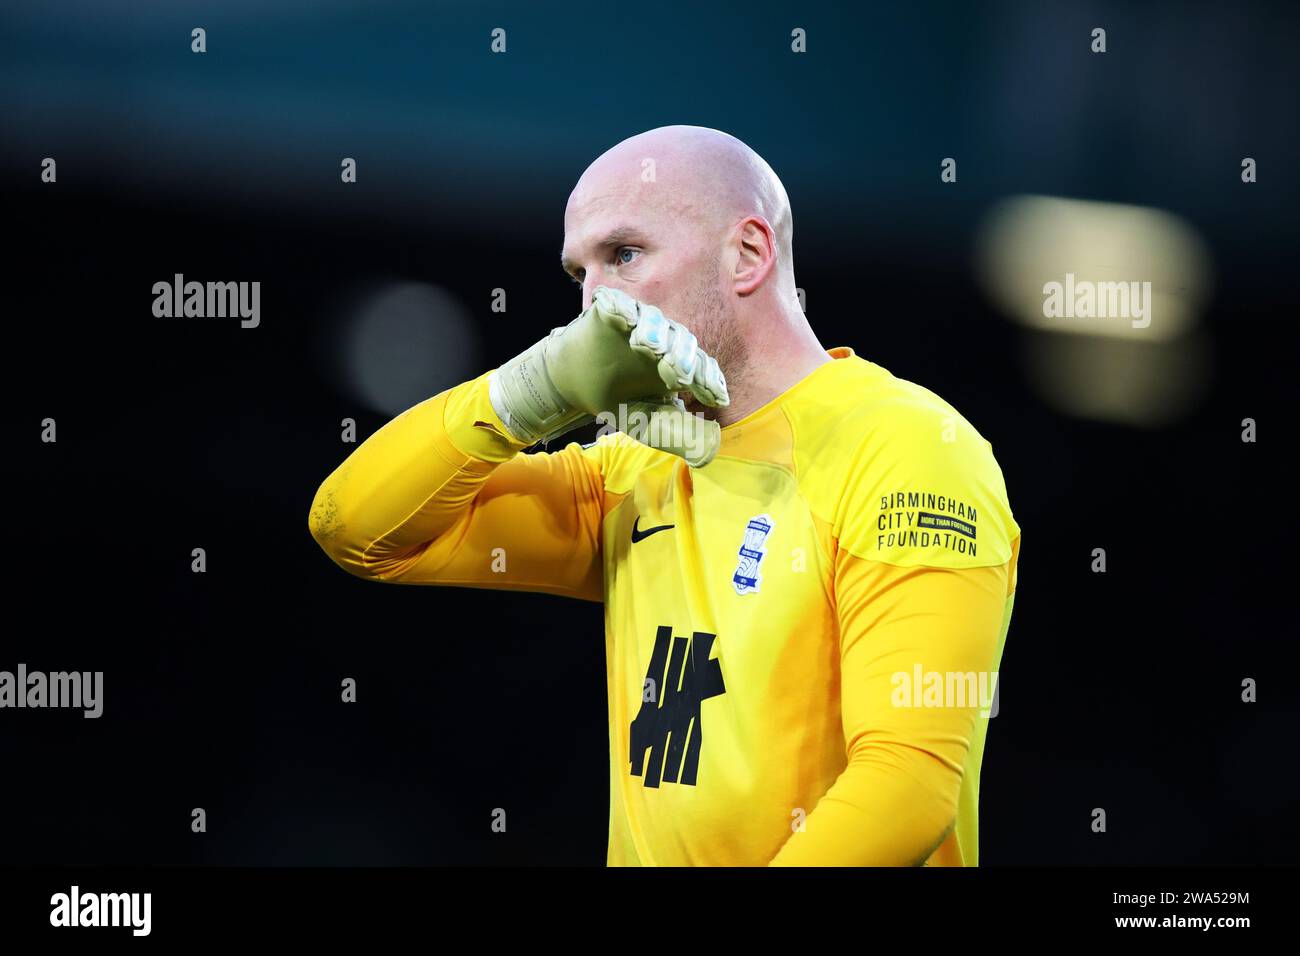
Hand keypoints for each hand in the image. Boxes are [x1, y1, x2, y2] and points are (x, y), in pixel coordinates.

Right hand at [489, 286, 729, 465]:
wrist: (576, 385)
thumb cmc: (621, 400)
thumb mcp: (648, 425)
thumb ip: (678, 436)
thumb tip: (712, 447)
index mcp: (680, 366)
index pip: (702, 368)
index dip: (708, 381)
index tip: (714, 397)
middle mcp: (665, 340)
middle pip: (682, 341)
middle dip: (682, 357)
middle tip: (678, 374)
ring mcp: (639, 322)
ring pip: (654, 320)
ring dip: (653, 332)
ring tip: (648, 346)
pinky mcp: (611, 310)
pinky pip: (618, 304)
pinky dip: (620, 308)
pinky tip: (622, 318)